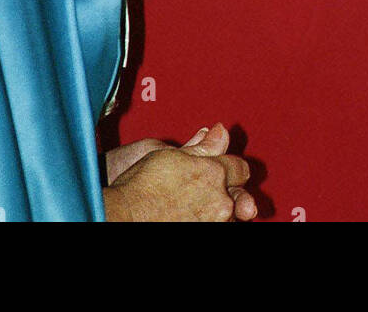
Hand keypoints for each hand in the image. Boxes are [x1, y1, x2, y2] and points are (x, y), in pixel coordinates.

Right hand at [103, 123, 254, 221]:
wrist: (127, 216)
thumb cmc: (142, 187)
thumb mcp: (171, 155)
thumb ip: (202, 146)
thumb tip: (219, 132)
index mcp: (214, 174)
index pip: (240, 168)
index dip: (231, 166)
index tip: (224, 167)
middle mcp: (221, 203)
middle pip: (237, 196)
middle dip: (228, 192)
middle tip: (209, 192)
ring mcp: (214, 224)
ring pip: (228, 216)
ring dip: (219, 210)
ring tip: (195, 206)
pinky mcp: (203, 236)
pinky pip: (216, 227)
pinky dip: (207, 221)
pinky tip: (191, 217)